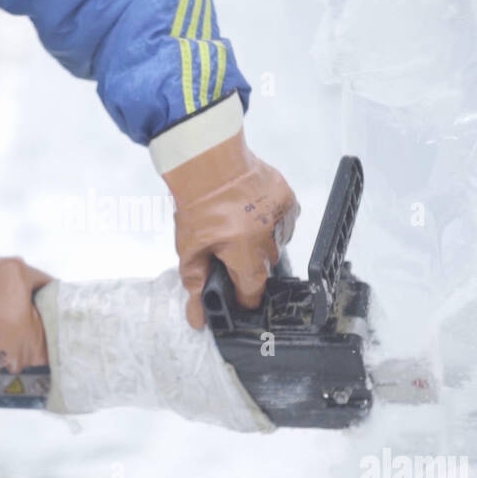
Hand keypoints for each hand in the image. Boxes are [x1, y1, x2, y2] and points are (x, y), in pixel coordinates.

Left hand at [150, 94, 298, 328]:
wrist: (207, 157)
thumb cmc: (197, 203)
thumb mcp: (189, 248)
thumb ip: (195, 285)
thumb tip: (198, 320)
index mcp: (246, 252)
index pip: (254, 290)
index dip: (244, 296)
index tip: (236, 292)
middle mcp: (269, 237)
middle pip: (264, 265)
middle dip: (247, 262)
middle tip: (227, 248)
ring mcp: (282, 215)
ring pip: (275, 242)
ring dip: (260, 240)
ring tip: (238, 225)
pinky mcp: (287, 197)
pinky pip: (283, 220)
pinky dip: (269, 221)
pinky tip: (251, 211)